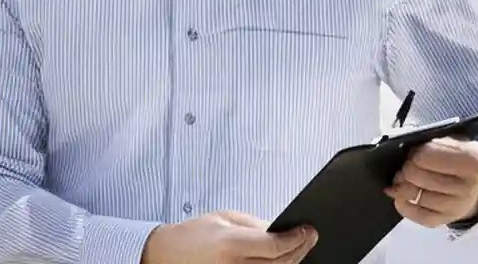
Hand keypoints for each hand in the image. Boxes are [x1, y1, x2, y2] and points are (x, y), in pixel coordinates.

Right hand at [141, 210, 317, 263]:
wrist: (168, 255)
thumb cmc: (194, 235)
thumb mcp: (224, 218)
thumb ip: (255, 225)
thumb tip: (283, 230)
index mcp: (230, 244)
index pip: (276, 245)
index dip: (297, 239)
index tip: (309, 231)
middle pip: (281, 263)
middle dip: (300, 249)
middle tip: (309, 238)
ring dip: (291, 262)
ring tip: (298, 249)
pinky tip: (283, 261)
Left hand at [384, 137, 477, 227]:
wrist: (475, 184)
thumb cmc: (456, 158)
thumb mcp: (450, 141)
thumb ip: (429, 143)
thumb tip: (400, 151)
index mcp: (472, 160)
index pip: (424, 156)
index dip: (414, 154)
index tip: (415, 153)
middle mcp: (468, 186)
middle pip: (415, 175)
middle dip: (406, 169)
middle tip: (408, 166)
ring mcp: (458, 206)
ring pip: (413, 195)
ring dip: (402, 186)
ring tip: (404, 179)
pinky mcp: (446, 219)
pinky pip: (416, 215)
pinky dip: (403, 205)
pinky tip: (402, 196)